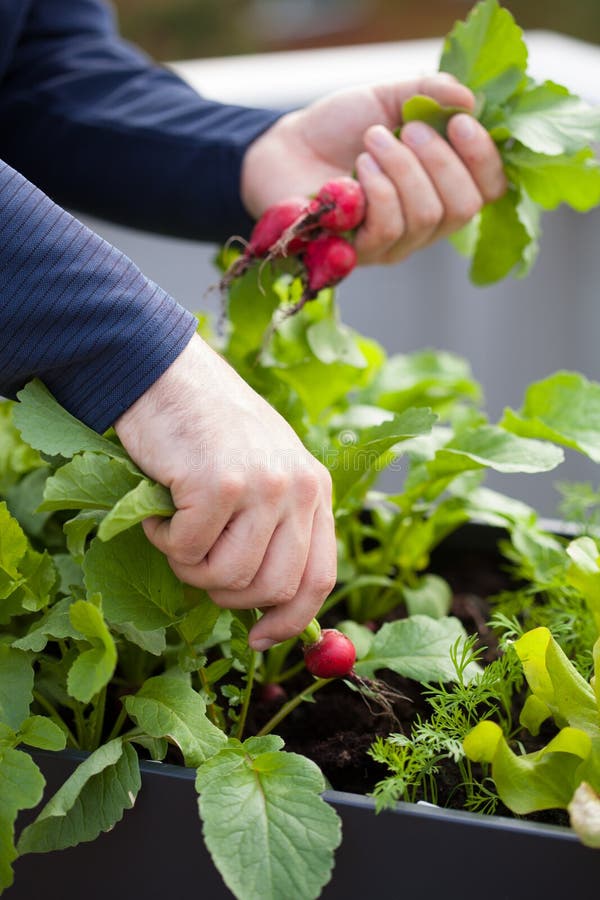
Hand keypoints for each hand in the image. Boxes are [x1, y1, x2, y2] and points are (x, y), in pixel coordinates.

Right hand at [114, 334, 335, 649]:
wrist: (165, 371)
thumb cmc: (206, 428)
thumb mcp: (263, 469)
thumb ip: (276, 525)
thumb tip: (267, 604)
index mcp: (315, 488)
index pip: (320, 577)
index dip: (291, 621)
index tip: (258, 640)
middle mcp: (299, 487)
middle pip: (273, 588)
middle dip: (227, 595)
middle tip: (196, 564)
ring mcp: (262, 485)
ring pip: (228, 577)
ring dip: (190, 566)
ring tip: (175, 527)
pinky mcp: (219, 484)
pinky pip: (187, 551)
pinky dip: (163, 540)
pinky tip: (158, 506)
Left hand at [241, 74, 506, 263]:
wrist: (285, 149)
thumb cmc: (340, 128)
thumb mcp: (387, 97)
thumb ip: (429, 92)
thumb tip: (469, 99)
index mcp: (444, 187)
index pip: (489, 190)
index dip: (483, 158)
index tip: (460, 121)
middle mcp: (426, 224)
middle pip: (463, 208)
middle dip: (439, 160)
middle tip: (409, 129)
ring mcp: (394, 245)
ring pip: (425, 216)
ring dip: (402, 168)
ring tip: (373, 140)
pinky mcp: (360, 255)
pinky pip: (388, 228)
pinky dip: (378, 190)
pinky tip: (359, 168)